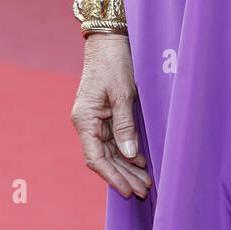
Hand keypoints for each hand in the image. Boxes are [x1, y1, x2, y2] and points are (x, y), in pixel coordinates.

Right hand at [70, 34, 152, 199]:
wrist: (109, 39)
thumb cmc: (114, 62)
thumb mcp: (123, 93)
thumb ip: (125, 124)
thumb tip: (129, 154)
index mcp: (84, 119)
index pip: (96, 158)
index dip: (112, 176)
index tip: (128, 190)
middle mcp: (86, 123)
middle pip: (104, 158)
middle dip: (124, 176)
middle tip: (144, 190)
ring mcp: (95, 119)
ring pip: (110, 151)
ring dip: (127, 167)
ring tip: (145, 182)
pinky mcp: (104, 114)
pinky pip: (114, 139)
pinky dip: (127, 152)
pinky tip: (141, 162)